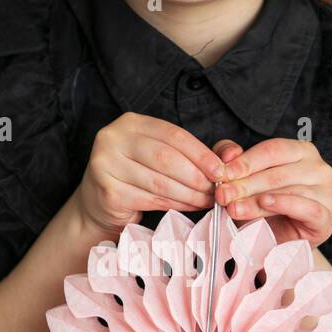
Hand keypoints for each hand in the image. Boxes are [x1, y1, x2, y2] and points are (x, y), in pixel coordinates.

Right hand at [68, 112, 227, 236]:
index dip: (200, 153)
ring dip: (189, 194)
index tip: (222, 170)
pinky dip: (175, 205)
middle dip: (196, 176)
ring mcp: (105, 164)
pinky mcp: (107, 190)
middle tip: (217, 190)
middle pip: (166, 157)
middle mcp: (112, 139)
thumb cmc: (137, 175)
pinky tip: (188, 207)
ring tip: (207, 201)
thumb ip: (196, 152)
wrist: (99, 203)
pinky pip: (150, 199)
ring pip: (160, 181)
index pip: (172, 134)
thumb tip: (232, 153)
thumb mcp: (163, 156)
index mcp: (129, 123)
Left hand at [210, 137, 331, 246]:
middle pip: (277, 172)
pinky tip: (265, 203)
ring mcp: (327, 192)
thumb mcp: (244, 178)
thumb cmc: (262, 205)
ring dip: (255, 199)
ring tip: (233, 207)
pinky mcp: (327, 217)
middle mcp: (319, 168)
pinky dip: (284, 204)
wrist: (277, 242)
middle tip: (222, 194)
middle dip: (245, 184)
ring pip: (288, 190)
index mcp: (301, 151)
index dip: (245, 161)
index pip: (272, 150)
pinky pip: (307, 207)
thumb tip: (230, 154)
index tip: (222, 173)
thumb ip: (233, 160)